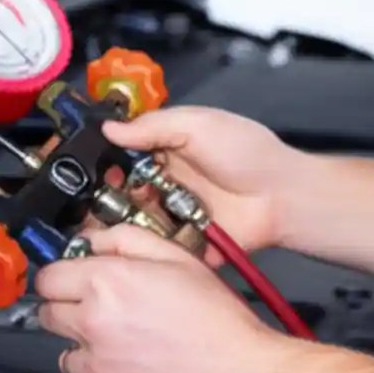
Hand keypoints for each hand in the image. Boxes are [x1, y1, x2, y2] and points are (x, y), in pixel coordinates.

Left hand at [35, 224, 292, 372]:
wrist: (234, 367)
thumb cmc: (214, 318)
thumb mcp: (177, 257)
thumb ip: (127, 239)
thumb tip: (95, 238)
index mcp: (108, 282)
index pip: (49, 274)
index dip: (63, 269)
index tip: (75, 270)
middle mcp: (93, 320)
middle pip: (46, 308)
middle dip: (67, 300)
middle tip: (98, 298)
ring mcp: (96, 359)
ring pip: (62, 342)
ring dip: (79, 333)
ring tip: (115, 328)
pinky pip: (80, 369)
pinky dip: (93, 361)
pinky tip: (122, 350)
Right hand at [100, 106, 307, 265]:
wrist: (283, 196)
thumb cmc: (249, 153)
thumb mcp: (200, 124)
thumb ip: (154, 125)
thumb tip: (110, 128)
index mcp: (166, 148)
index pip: (122, 154)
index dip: (104, 161)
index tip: (90, 166)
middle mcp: (164, 181)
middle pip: (119, 190)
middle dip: (107, 195)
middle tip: (103, 196)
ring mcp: (171, 213)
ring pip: (131, 221)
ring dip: (120, 221)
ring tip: (113, 220)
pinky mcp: (181, 242)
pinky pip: (154, 248)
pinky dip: (143, 247)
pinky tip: (133, 243)